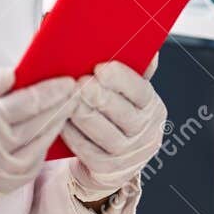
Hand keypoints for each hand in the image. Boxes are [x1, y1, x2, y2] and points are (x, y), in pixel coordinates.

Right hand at [0, 68, 78, 206]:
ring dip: (57, 127)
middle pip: (39, 125)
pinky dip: (42, 148)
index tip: (69, 79)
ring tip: (68, 109)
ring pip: (40, 148)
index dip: (51, 91)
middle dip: (62, 106)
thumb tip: (15, 73)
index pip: (26, 105)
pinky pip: (30, 168)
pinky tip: (47, 133)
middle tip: (80, 90)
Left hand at [62, 59, 166, 197]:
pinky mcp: (108, 171)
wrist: (112, 162)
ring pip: (101, 131)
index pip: (141, 90)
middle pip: (119, 112)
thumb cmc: (115, 115)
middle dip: (97, 95)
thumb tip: (139, 43)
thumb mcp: (128, 94)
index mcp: (153, 107)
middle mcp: (146, 133)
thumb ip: (131, 68)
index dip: (120, 79)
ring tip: (66, 99)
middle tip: (78, 84)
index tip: (100, 68)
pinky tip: (60, 120)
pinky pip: (86, 150)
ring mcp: (128, 155)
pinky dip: (72, 133)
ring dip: (81, 113)